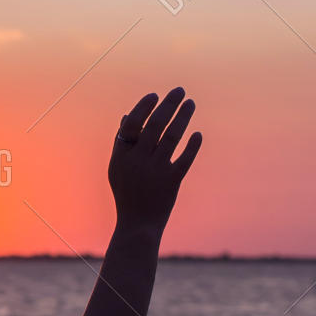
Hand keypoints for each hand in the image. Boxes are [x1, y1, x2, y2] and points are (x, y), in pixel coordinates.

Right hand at [108, 88, 201, 233]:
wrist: (137, 225)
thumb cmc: (128, 193)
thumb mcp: (119, 168)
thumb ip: (123, 143)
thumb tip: (128, 114)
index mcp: (121, 156)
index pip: (132, 125)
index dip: (144, 108)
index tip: (155, 95)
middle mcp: (137, 161)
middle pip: (154, 125)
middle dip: (167, 105)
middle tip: (179, 90)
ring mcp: (155, 171)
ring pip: (171, 137)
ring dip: (182, 117)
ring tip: (191, 103)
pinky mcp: (171, 182)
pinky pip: (185, 159)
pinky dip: (192, 146)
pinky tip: (198, 134)